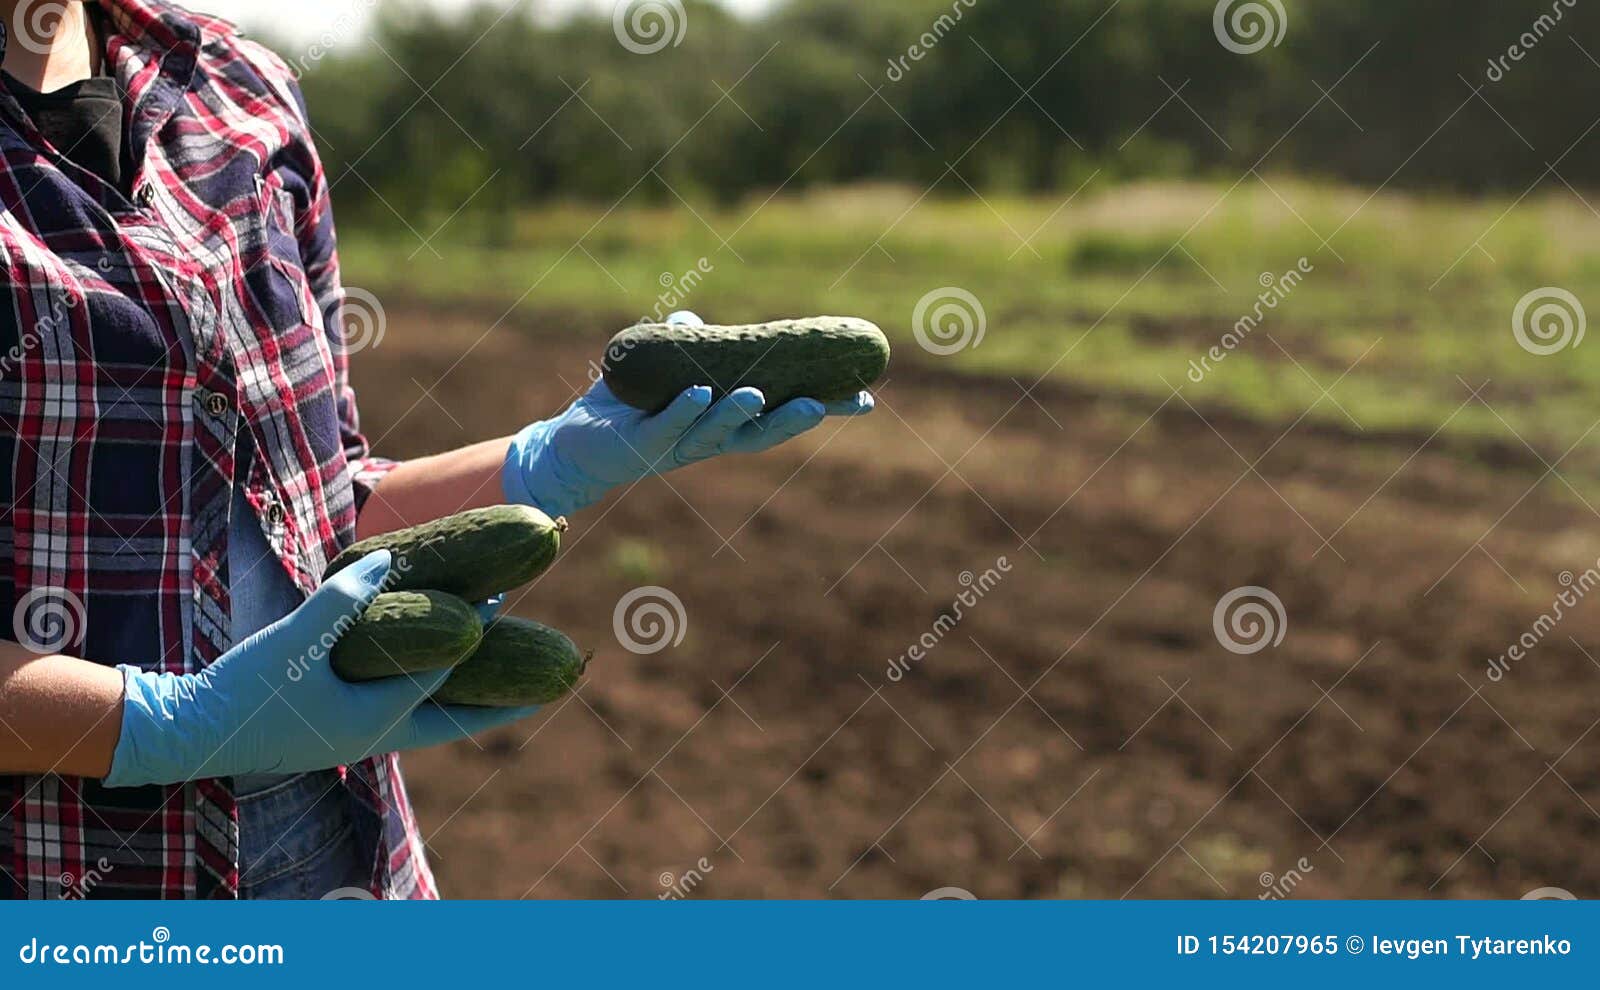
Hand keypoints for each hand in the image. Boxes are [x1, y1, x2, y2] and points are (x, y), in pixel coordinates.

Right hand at [104, 551, 537, 787]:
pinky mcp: (341, 727)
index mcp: (375, 721)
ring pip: (433, 715)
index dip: (478, 627)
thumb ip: (343, 601)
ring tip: (506, 672)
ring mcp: (360, 735)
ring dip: (469, 692)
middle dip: (503, 694)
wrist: (189, 733)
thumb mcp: (294, 640)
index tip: (504, 592)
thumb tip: (391, 560)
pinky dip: (429, 690)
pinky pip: (403, 710)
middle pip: (459, 715)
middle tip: (548, 675)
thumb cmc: (242, 691)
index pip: (446, 670)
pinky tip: (438, 670)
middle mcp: (378, 736)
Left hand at [502, 311, 873, 517]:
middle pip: (762, 433)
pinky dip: (687, 410)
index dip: (821, 409)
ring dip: (742, 415)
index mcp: (722, 424)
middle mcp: (707, 440)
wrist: (571, 446)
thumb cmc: (622, 410)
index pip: (780, 416)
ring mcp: (676, 444)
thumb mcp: (660, 370)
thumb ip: (682, 348)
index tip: (864, 398)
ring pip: (718, 434)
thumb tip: (693, 324)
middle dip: (795, 420)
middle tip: (829, 403)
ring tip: (763, 395)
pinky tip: (702, 394)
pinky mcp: (641, 444)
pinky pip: (668, 427)